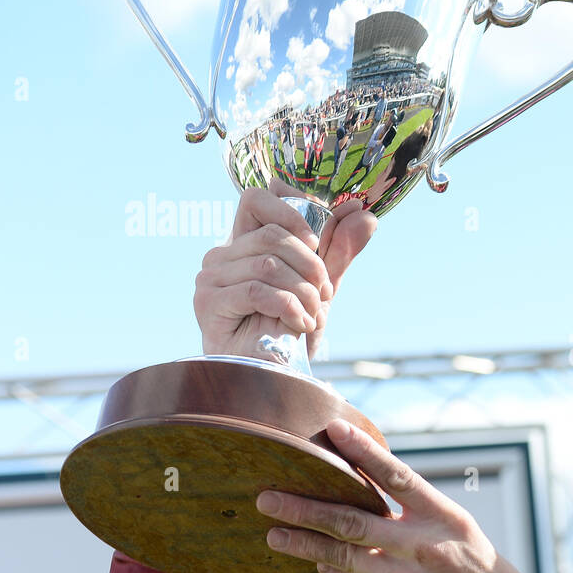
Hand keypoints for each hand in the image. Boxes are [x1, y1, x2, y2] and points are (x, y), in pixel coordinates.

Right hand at [194, 178, 376, 358]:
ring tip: (312, 315)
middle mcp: (222, 254)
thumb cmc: (291, 330)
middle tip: (325, 293)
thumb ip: (339, 250)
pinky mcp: (207, 303)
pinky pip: (257, 291)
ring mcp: (210, 277)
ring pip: (268, 263)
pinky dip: (289, 307)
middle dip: (310, 264)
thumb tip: (365, 214)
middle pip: (272, 233)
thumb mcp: (322, 285)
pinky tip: (300, 324)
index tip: (317, 240)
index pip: (257, 198)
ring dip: (303, 292)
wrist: (275, 375)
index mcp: (245, 243)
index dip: (291, 209)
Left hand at [257, 419, 572, 572]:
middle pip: (351, 519)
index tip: (333, 430)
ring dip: (303, 544)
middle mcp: (424, 544)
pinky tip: (313, 562)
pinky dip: (332, 569)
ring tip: (272, 534)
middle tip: (267, 497)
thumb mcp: (462, 533)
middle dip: (304, 508)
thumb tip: (378, 493)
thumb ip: (422, 514)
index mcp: (445, 516)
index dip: (364, 451)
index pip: (397, 475)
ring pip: (343, 554)